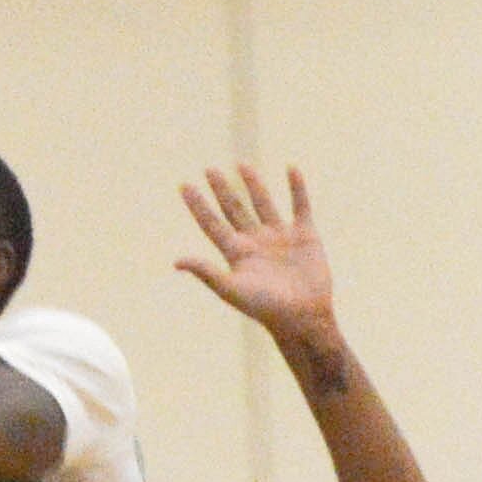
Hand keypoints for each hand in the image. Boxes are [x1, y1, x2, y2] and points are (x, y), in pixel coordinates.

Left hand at [175, 164, 338, 345]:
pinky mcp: (305, 236)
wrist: (304, 317)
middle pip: (234, 210)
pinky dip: (297, 188)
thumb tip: (176, 261)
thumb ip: (206, 272)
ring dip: (253, 184)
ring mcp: (281, 237)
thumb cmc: (266, 308)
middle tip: (209, 170)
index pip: (212, 224)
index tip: (183, 185)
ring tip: (241, 165)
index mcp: (237, 253)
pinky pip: (300, 206)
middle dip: (222, 190)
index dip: (197, 205)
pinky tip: (291, 168)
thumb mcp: (233, 289)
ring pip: (263, 203)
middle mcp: (256, 242)